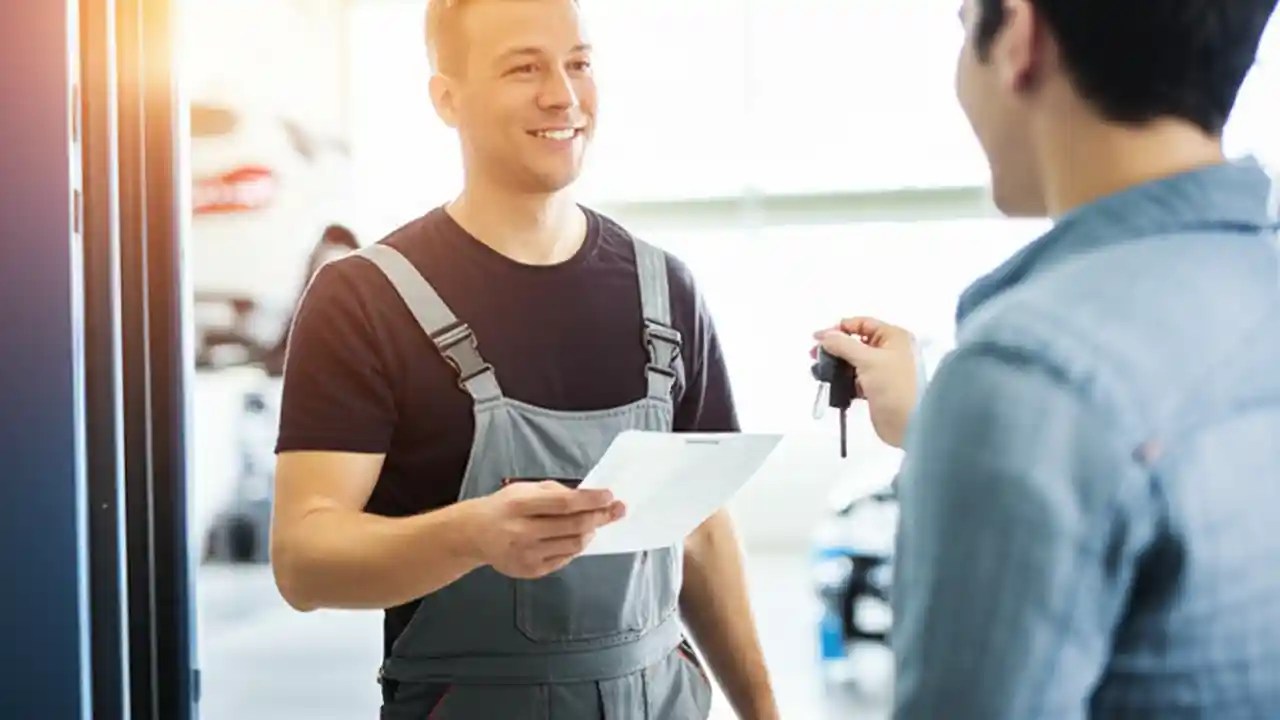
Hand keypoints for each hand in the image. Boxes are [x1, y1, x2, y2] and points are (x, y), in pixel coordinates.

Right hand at [466, 481, 624, 578]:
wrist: (475, 534)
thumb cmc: (505, 507)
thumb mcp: (524, 490)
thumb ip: (554, 491)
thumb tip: (588, 498)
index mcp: (520, 505)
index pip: (565, 503)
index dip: (591, 500)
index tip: (610, 496)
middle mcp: (523, 531)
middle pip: (574, 526)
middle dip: (600, 517)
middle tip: (616, 510)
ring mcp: (527, 554)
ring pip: (574, 545)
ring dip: (590, 533)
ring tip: (593, 524)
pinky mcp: (531, 571)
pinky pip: (565, 559)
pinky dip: (575, 547)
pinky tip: (574, 538)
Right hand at [813, 316, 918, 447]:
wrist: (908, 425)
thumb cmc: (894, 387)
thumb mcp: (868, 360)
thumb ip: (842, 345)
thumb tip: (824, 335)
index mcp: (894, 337)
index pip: (862, 324)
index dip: (840, 329)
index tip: (819, 338)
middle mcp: (890, 350)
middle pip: (856, 342)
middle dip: (835, 347)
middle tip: (815, 356)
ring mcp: (883, 370)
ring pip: (853, 360)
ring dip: (837, 364)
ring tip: (820, 371)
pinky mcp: (876, 387)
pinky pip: (855, 377)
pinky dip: (843, 379)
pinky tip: (831, 383)